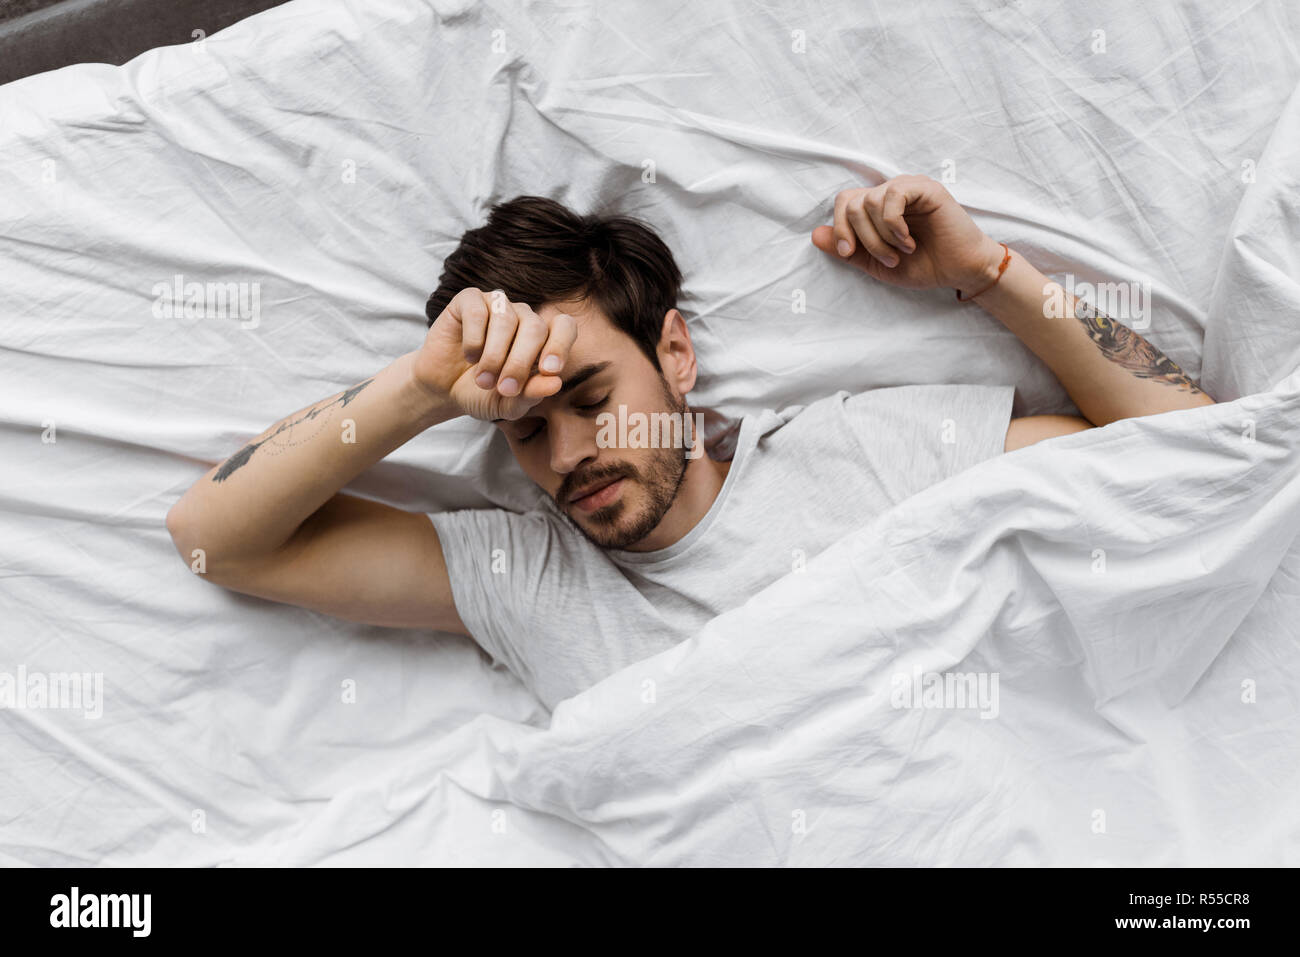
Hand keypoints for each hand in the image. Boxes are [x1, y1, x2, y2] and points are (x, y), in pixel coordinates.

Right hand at [413, 288, 577, 421]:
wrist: (443, 389)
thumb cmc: (481, 393)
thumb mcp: (508, 403)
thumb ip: (532, 394)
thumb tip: (555, 383)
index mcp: (541, 340)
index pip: (564, 327)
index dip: (560, 345)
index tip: (548, 370)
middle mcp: (523, 317)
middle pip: (535, 328)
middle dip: (520, 363)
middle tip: (504, 388)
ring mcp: (497, 305)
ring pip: (506, 320)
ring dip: (493, 356)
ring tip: (483, 380)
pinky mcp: (469, 300)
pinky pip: (478, 312)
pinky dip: (474, 340)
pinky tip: (469, 356)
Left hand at [811, 174, 1003, 294]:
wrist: (959, 271)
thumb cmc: (922, 265)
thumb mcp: (876, 264)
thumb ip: (848, 250)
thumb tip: (815, 234)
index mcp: (876, 208)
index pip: (843, 203)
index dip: (839, 228)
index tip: (848, 253)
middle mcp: (889, 193)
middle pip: (851, 203)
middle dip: (863, 239)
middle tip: (888, 259)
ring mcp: (907, 188)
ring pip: (869, 202)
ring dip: (882, 236)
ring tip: (902, 250)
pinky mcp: (925, 188)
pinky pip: (893, 195)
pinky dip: (893, 223)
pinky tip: (907, 239)